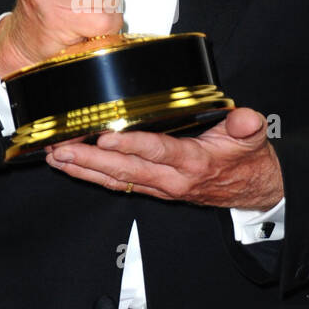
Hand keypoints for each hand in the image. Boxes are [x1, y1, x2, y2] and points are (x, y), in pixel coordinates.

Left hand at [45, 107, 283, 208]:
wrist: (251, 189)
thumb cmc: (245, 161)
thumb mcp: (252, 138)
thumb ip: (246, 126)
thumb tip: (245, 118)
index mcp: (193, 162)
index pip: (157, 152)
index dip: (131, 145)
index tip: (106, 138)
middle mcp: (171, 179)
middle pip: (125, 170)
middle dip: (90, 160)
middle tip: (62, 149)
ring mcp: (160, 187)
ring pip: (116, 180)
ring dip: (84, 170)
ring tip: (57, 158)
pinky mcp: (153, 188)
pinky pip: (118, 184)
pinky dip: (92, 176)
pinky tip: (72, 167)